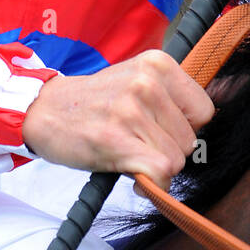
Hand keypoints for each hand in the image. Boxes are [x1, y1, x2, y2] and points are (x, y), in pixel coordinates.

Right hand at [21, 49, 214, 189]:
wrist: (44, 110)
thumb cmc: (94, 102)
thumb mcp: (135, 80)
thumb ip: (170, 97)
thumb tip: (205, 131)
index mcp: (157, 64)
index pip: (203, 111)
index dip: (185, 129)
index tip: (161, 131)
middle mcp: (147, 82)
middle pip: (190, 140)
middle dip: (168, 150)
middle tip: (138, 143)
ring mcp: (131, 110)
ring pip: (175, 160)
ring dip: (155, 168)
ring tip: (129, 154)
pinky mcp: (117, 140)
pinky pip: (159, 173)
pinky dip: (152, 186)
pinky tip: (135, 177)